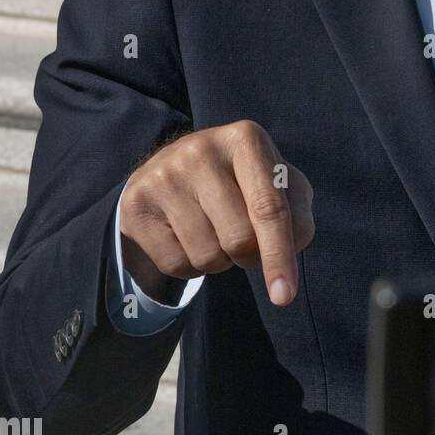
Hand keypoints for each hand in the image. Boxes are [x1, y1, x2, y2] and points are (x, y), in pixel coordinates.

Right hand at [119, 121, 313, 305]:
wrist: (175, 167)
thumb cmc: (241, 181)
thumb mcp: (277, 183)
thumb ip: (298, 213)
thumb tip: (293, 245)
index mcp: (245, 138)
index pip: (268, 208)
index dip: (279, 255)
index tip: (285, 296)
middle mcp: (201, 150)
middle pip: (239, 240)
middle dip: (250, 256)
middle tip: (244, 239)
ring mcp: (164, 175)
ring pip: (208, 257)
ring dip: (220, 260)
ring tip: (213, 229)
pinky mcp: (137, 202)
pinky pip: (176, 265)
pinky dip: (191, 266)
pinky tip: (186, 235)